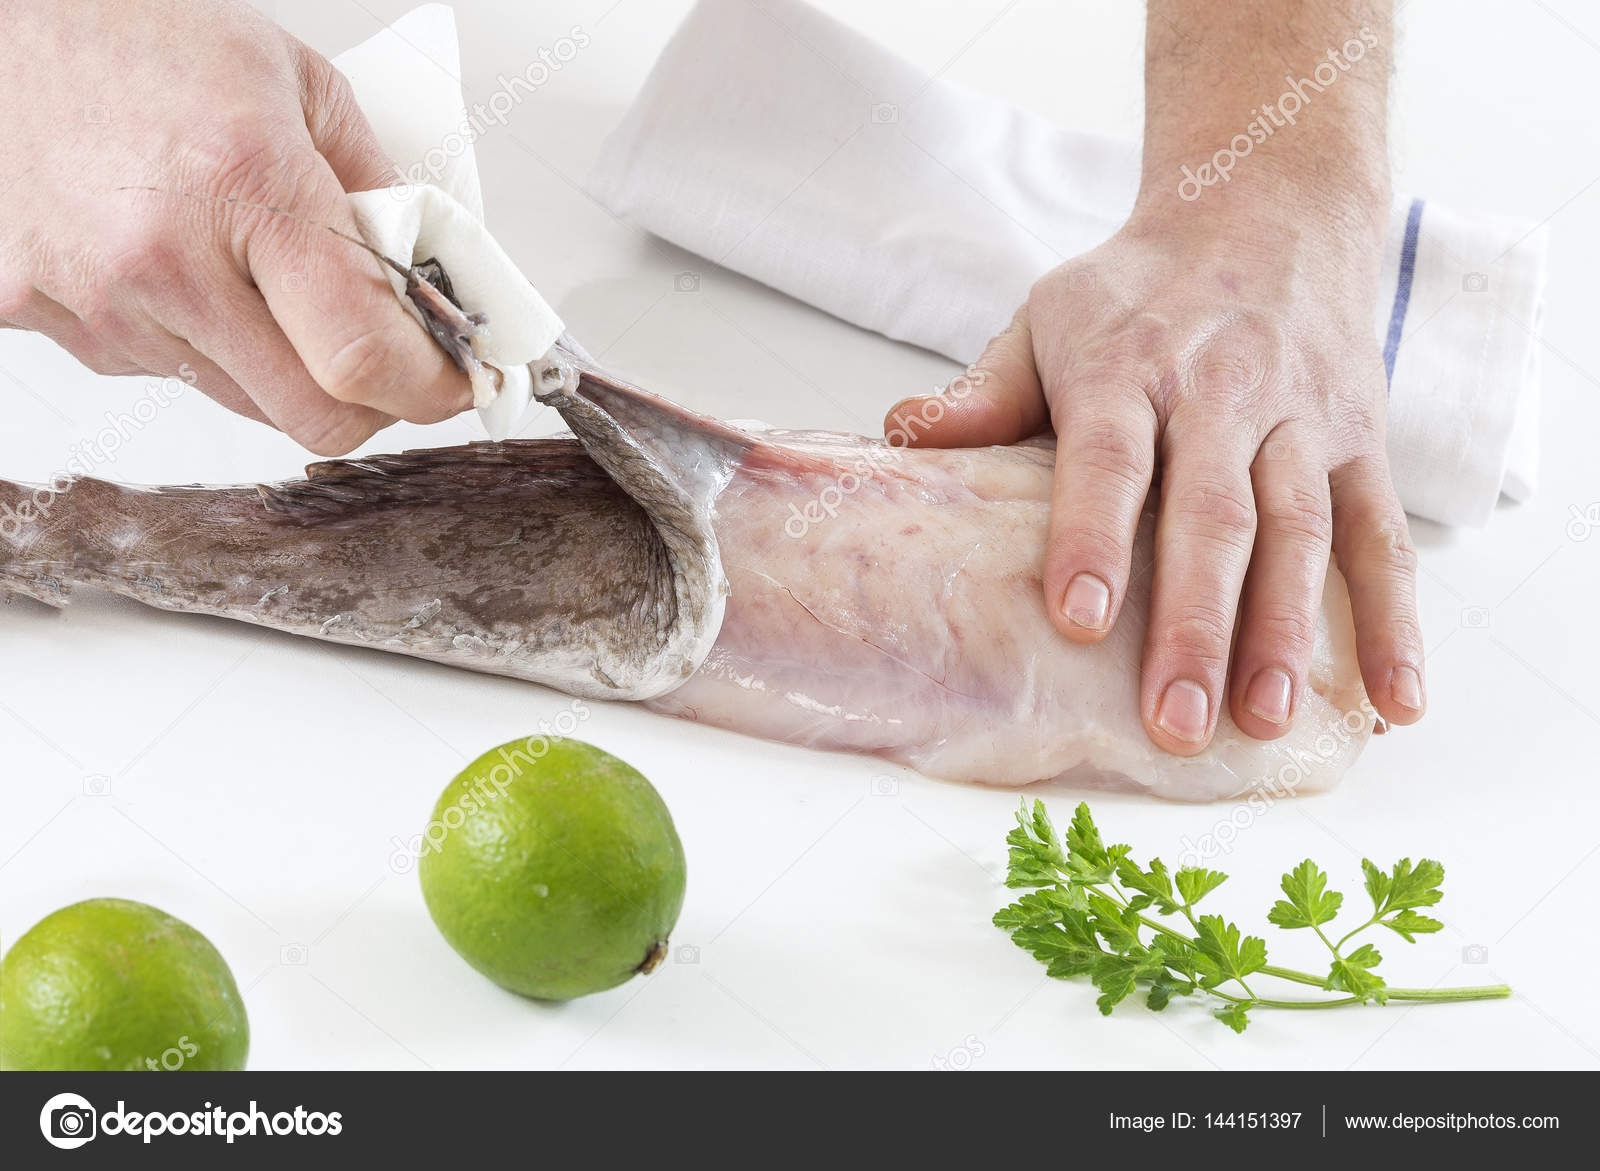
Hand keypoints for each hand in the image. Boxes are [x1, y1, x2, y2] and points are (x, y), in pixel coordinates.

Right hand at [0, 0, 469, 453]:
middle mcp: (164, 259)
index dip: (428, 390)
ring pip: (241, 401)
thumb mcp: (297, 84)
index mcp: (246, 185)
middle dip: (369, 401)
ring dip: (276, 364)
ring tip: (252, 274)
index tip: (453, 385)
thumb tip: (432, 285)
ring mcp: (96, 300)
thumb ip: (378, 191)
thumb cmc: (137, 37)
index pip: (363, 355)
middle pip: (312, 416)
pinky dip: (191, 339)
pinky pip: (158, 371)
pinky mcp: (39, 319)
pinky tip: (173, 265)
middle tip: (383, 359)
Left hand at [886, 210, 1422, 754]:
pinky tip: (1394, 701)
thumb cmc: (1137, 293)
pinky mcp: (1362, 441)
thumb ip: (987, 390)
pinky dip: (1396, 620)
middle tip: (1175, 720)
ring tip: (1264, 719)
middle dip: (1195, 622)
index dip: (1095, 535)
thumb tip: (904, 432)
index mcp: (1130, 365)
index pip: (1110, 456)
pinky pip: (1383, 535)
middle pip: (1213, 514)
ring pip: (1300, 530)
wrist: (1265, 209)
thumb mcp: (1048, 317)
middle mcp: (1222, 392)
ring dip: (1286, 631)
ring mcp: (1301, 418)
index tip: (1078, 617)